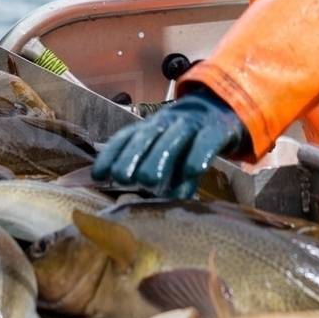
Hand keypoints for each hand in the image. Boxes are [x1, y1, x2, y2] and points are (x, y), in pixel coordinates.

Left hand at [92, 84, 248, 198]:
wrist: (220, 112)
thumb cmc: (185, 142)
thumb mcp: (166, 154)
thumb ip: (155, 174)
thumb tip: (140, 204)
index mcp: (148, 128)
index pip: (126, 138)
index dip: (111, 155)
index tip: (98, 176)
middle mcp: (166, 122)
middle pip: (146, 137)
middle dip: (131, 156)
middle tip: (121, 179)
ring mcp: (191, 124)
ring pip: (173, 137)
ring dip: (159, 157)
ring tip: (148, 181)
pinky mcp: (215, 130)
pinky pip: (205, 141)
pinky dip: (198, 154)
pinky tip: (191, 171)